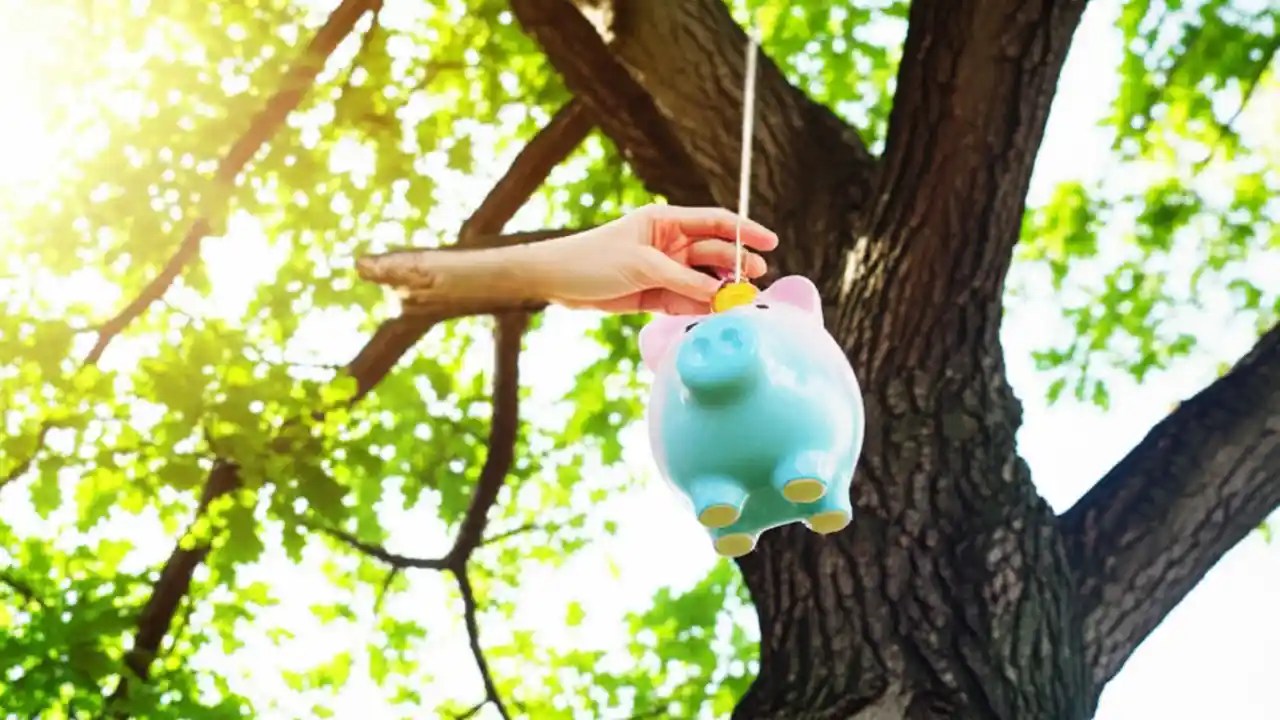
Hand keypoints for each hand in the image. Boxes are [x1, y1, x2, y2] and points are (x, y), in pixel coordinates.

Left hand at [526, 204, 778, 314]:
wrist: (556, 281)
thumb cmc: (594, 259)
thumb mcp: (641, 266)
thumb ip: (682, 280)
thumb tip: (718, 295)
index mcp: (666, 221)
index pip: (715, 222)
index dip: (745, 231)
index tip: (770, 243)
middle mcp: (669, 243)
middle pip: (713, 253)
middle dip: (736, 266)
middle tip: (755, 281)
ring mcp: (664, 270)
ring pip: (702, 280)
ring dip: (720, 291)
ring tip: (740, 304)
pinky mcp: (655, 294)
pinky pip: (686, 300)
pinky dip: (700, 307)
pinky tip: (715, 315)